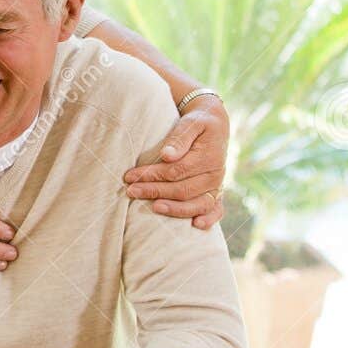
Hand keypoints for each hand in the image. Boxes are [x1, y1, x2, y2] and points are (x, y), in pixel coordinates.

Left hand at [123, 96, 228, 229]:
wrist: (214, 123)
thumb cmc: (198, 122)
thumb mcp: (190, 122)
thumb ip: (180, 138)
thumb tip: (167, 155)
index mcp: (209, 157)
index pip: (176, 171)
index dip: (153, 175)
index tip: (131, 176)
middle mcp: (215, 174)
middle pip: (183, 189)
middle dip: (155, 191)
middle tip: (131, 191)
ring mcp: (217, 185)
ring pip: (197, 203)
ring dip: (174, 209)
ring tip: (153, 208)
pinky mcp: (217, 191)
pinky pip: (216, 209)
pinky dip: (209, 219)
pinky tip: (196, 225)